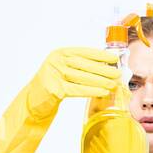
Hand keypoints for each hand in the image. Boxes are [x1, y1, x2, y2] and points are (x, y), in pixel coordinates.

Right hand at [0, 47, 120, 152]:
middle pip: (84, 64)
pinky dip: (92, 90)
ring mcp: (53, 74)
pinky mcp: (54, 88)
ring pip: (82, 77)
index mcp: (60, 53)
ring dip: (100, 80)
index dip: (100, 55)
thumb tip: (106, 66)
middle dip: (103, 69)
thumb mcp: (65, 71)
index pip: (83, 52)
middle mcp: (55, 61)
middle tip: (118, 73)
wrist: (34, 100)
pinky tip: (103, 91)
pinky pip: (77, 89)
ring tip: (114, 83)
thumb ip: (81, 66)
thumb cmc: (54, 85)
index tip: (114, 59)